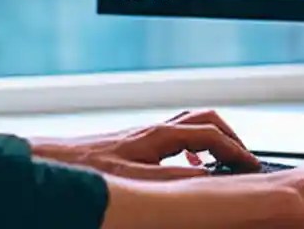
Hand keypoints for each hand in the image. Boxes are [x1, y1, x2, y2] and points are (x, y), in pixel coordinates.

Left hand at [28, 109, 259, 180]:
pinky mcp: (134, 143)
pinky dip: (191, 148)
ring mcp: (144, 134)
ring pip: (190, 125)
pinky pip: (174, 136)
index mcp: (160, 135)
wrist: (50, 162)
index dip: (238, 152)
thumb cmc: (87, 170)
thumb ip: (176, 182)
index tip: (252, 168)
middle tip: (244, 160)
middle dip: (231, 137)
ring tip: (223, 162)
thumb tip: (210, 184)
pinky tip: (187, 167)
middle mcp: (154, 129)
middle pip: (206, 120)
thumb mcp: (139, 181)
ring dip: (212, 140)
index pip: (213, 136)